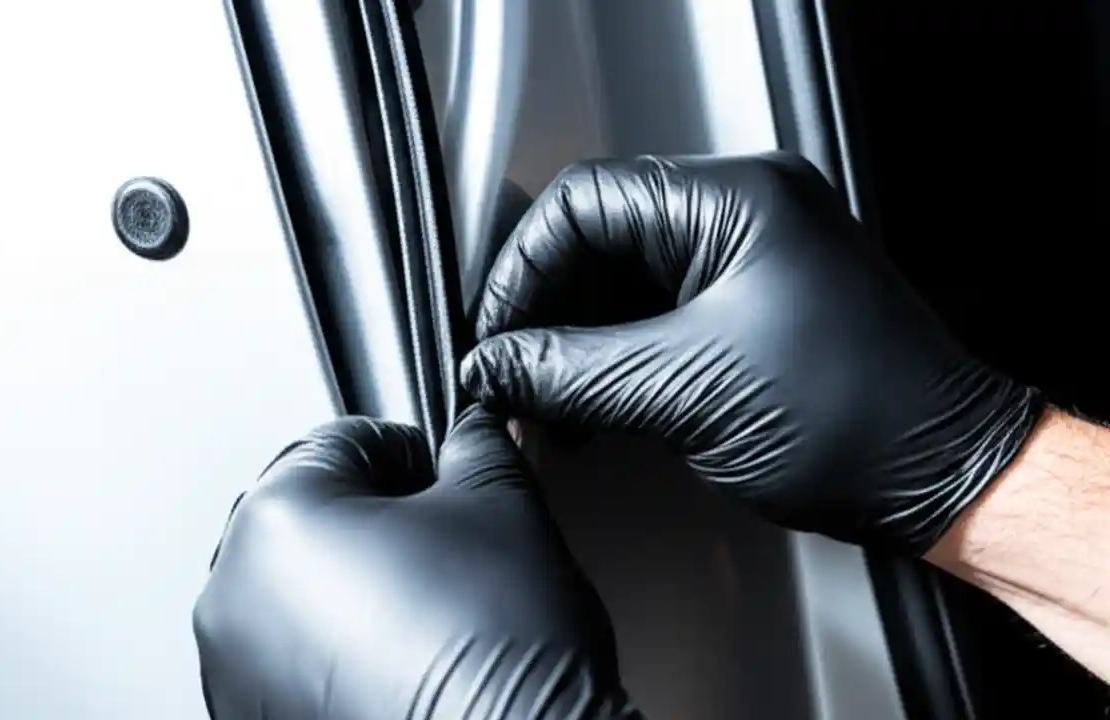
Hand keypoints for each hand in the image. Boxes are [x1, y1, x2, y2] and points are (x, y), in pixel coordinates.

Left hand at [193, 406, 639, 719]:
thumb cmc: (498, 651)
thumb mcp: (500, 500)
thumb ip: (472, 442)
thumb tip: (467, 431)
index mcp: (278, 516)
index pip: (343, 442)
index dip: (410, 454)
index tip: (441, 478)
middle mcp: (232, 593)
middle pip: (308, 515)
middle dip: (371, 520)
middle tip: (438, 548)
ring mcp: (233, 668)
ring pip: (294, 589)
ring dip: (348, 586)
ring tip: (422, 612)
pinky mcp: (253, 719)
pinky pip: (287, 657)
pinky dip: (332, 649)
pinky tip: (396, 659)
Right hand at [460, 152, 1043, 553]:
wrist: (942, 476)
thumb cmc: (860, 421)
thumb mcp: (684, 392)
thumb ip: (570, 372)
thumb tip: (496, 365)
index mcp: (734, 200)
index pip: (584, 202)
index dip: (523, 268)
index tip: (496, 333)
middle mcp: (741, 215)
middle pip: (599, 240)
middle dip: (545, 311)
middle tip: (512, 371)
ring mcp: (748, 260)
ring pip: (622, 282)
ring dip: (574, 341)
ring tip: (546, 402)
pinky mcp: (748, 309)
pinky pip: (656, 315)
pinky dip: (612, 358)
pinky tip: (589, 406)